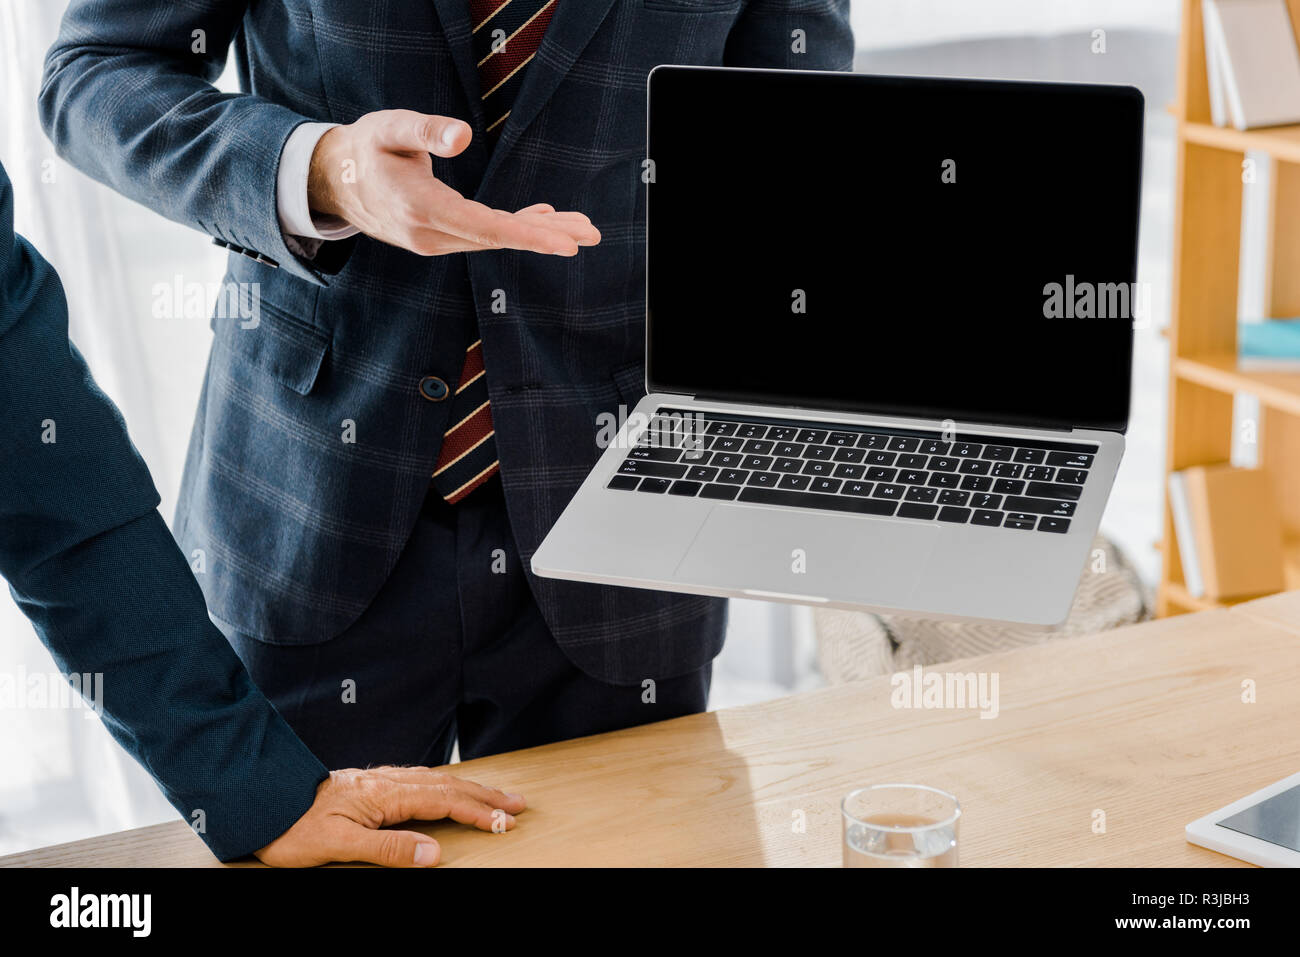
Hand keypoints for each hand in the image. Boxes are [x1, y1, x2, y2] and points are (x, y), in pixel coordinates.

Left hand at [254, 766, 526, 866]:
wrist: (262, 800)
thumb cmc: (293, 826)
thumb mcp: (339, 846)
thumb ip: (388, 849)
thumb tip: (434, 854)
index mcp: (384, 794)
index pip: (444, 801)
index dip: (478, 811)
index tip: (506, 820)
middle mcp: (385, 782)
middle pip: (448, 785)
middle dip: (486, 794)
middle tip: (518, 802)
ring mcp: (377, 782)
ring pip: (435, 780)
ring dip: (468, 787)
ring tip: (492, 794)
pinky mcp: (368, 785)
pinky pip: (418, 780)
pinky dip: (444, 784)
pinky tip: (443, 788)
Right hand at [308, 109, 599, 256]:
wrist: (337, 180)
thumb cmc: (366, 146)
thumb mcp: (389, 127)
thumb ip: (425, 130)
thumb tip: (462, 135)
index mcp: (419, 207)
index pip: (484, 227)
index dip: (527, 235)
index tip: (565, 243)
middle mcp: (429, 234)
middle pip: (498, 237)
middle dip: (546, 236)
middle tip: (591, 233)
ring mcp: (434, 241)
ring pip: (494, 239)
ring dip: (538, 232)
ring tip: (581, 228)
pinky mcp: (439, 239)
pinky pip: (483, 236)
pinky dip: (515, 227)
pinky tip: (544, 217)